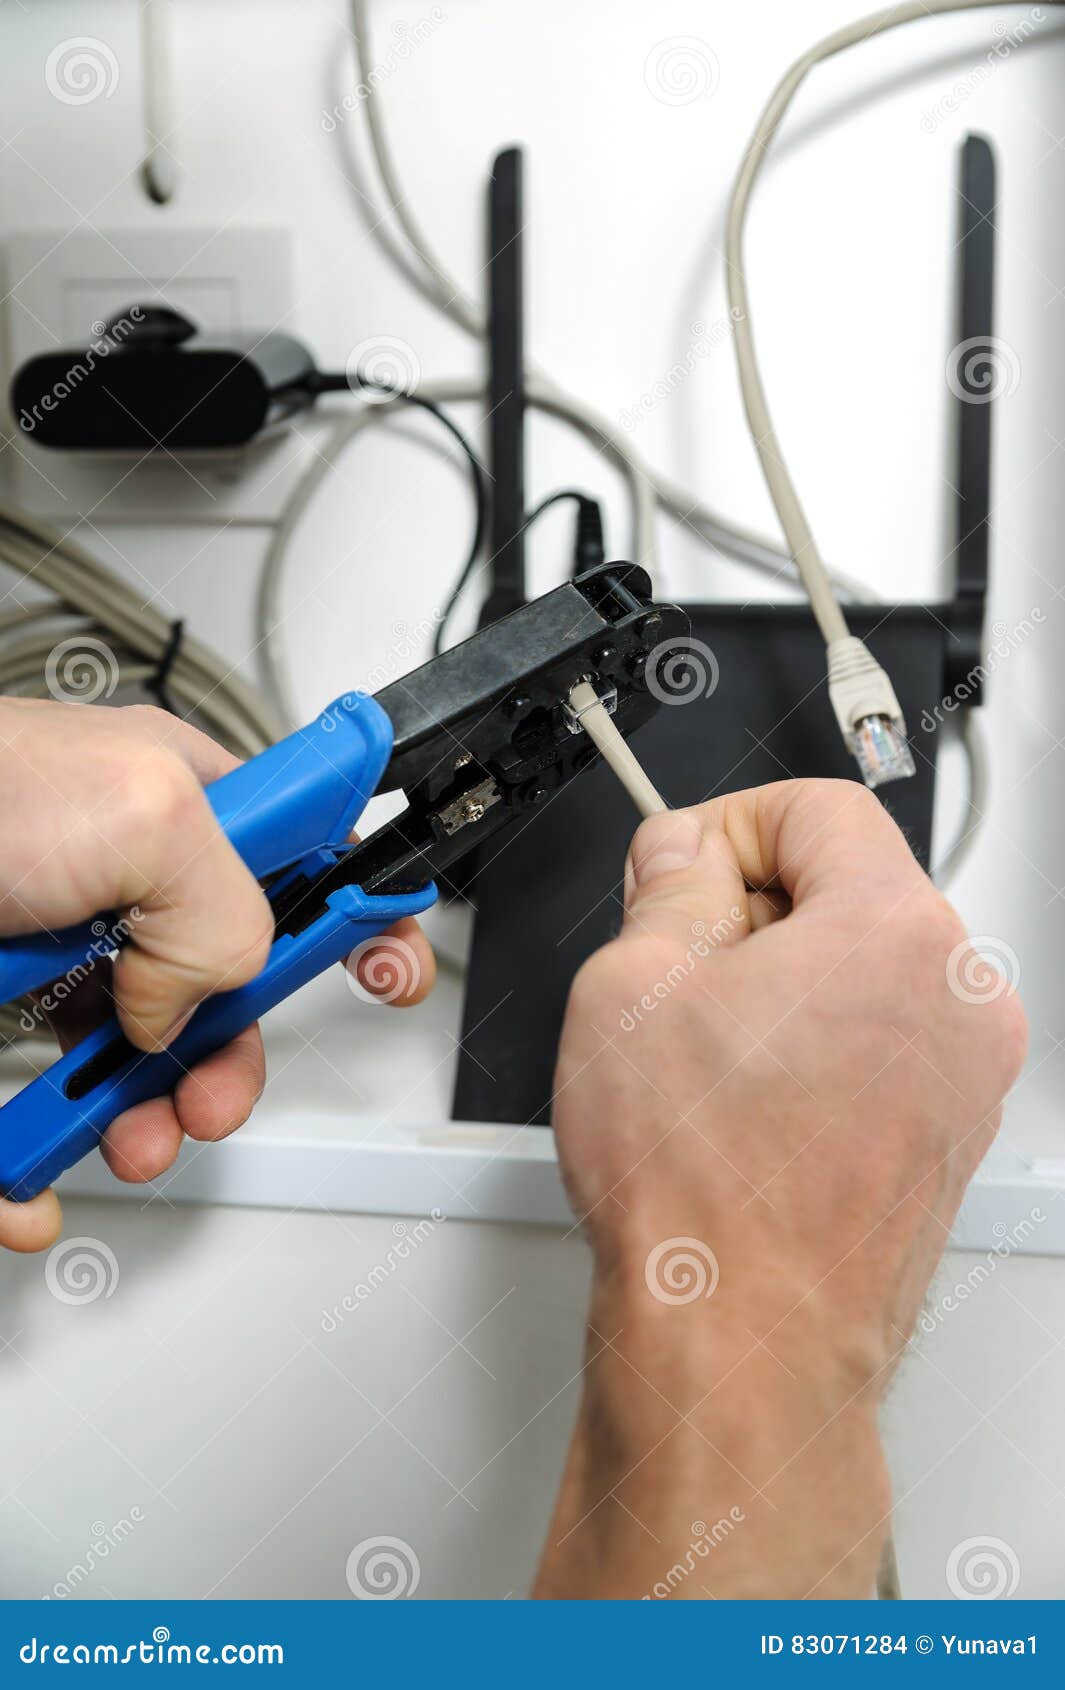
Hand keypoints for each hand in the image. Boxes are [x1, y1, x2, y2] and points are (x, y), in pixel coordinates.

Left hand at [0, 698, 433, 1252]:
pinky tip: (27, 1179)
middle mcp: (128, 880)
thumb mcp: (142, 810)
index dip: (355, 913)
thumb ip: (227, 905)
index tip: (388, 972)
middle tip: (206, 1089)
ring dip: (143, 1120)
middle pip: (227, 991)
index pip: (307, 857)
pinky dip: (33, 1166)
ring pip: (140, 1062)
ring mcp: (60, 955)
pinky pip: (35, 1111)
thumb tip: (199, 994)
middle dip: (228, 1058)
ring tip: (123, 1133)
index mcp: (185, 808)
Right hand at [538, 779, 1025, 1598]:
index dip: (726, 826)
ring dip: (785, 981)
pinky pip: (884, 1041)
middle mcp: (959, 996)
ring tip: (706, 1054)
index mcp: (896, 931)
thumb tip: (680, 856)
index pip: (819, 807)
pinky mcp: (951, 1132)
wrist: (746, 1343)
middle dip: (754, 908)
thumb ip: (665, 885)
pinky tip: (747, 1103)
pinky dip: (820, 1045)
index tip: (681, 870)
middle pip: (851, 885)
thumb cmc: (702, 1197)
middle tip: (675, 965)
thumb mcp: (629, 986)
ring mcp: (966, 1073)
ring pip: (866, 967)